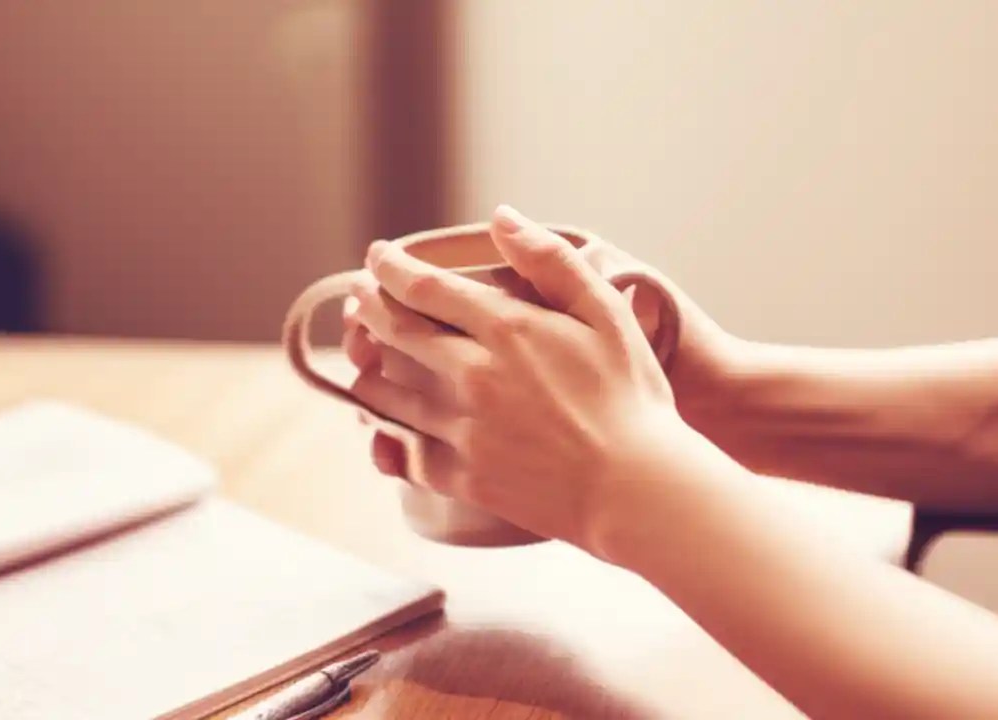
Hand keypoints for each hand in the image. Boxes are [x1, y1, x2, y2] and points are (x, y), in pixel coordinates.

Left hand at [346, 205, 683, 550]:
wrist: (638, 489)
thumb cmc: (632, 398)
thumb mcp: (606, 313)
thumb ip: (550, 261)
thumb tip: (502, 217)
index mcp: (506, 328)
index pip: (424, 287)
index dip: (390, 268)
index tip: (377, 258)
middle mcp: (473, 374)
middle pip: (395, 333)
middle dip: (369, 309)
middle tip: (359, 298)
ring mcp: (463, 428)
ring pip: (387, 395)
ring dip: (367, 372)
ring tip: (363, 361)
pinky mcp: (464, 476)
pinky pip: (405, 453)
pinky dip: (387, 438)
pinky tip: (384, 431)